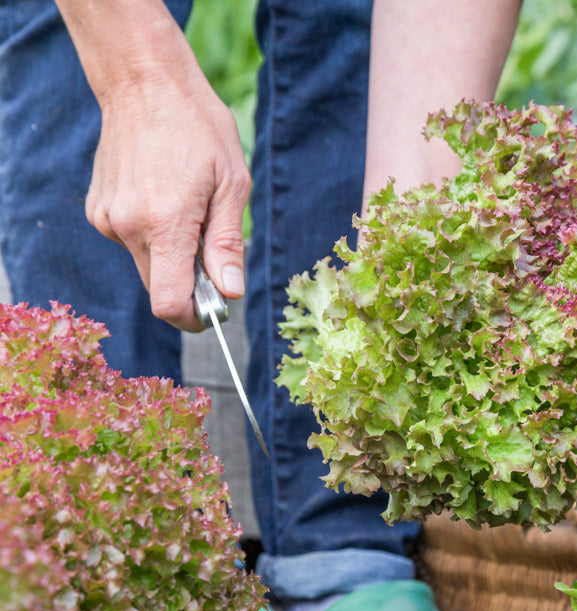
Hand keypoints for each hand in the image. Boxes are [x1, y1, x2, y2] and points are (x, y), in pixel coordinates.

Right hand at [55, 0, 249, 331]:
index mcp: (164, 224)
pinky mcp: (99, 211)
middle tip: (212, 250)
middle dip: (190, 284)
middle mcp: (128, 227)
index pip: (169, 303)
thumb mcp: (232, 183)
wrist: (143, 82)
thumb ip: (228, 244)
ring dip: (172, 254)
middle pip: (160, 288)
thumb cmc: (197, 127)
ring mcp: (108, 219)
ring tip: (188, 208)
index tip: (214, 309)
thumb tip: (231, 293)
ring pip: (147, 265)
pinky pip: (133, 242)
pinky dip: (153, 234)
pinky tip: (164, 197)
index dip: (194, 317)